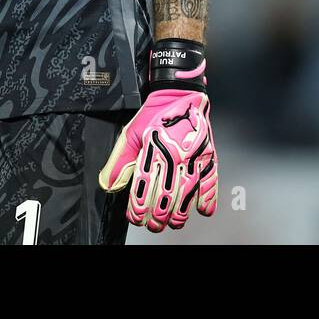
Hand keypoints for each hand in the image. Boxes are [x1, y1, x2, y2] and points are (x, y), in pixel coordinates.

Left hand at [99, 87, 218, 231]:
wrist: (182, 94)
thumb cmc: (157, 112)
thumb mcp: (131, 133)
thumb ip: (119, 161)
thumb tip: (108, 184)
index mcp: (152, 149)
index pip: (143, 187)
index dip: (138, 208)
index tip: (135, 217)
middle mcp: (174, 155)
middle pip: (165, 196)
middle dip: (157, 217)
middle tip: (153, 225)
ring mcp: (193, 157)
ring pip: (187, 194)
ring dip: (179, 214)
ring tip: (172, 222)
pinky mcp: (208, 156)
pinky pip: (210, 181)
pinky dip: (208, 198)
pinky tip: (202, 210)